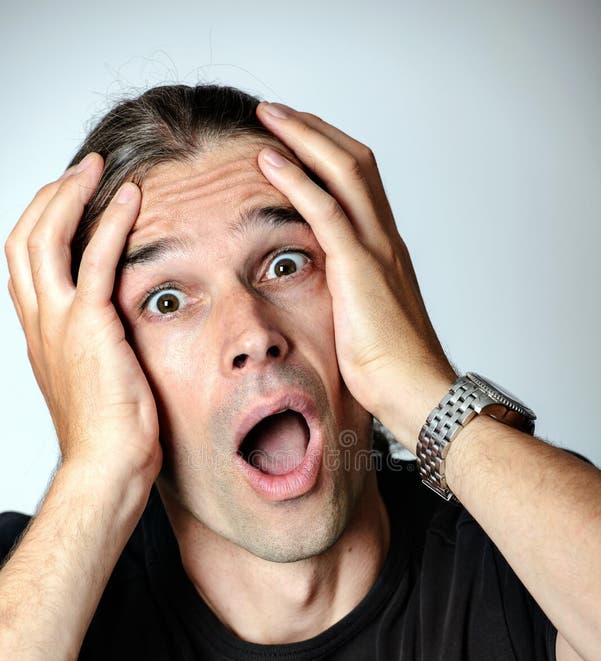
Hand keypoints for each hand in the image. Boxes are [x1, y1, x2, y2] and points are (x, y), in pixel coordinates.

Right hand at [4, 154, 160, 483]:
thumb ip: (91, 346)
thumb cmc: (109, 434)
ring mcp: (58, 322)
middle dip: (50, 196)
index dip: (41, 223)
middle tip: (81, 171)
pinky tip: (129, 198)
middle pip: (23, 238)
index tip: (69, 201)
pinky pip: (95, 259)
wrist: (107, 465)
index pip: (24, 262)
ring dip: (71, 194)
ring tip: (96, 170)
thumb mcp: (92, 380)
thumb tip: (114, 330)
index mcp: (38, 333)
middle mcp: (39, 321)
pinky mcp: (89, 325)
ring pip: (47, 237)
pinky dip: (110, 221)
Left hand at [255, 102, 455, 450]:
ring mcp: (376, 249)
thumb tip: (319, 298)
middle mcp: (384, 239)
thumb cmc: (390, 371)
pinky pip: (326, 209)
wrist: (416, 393)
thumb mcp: (361, 322)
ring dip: (303, 137)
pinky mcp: (361, 268)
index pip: (360, 182)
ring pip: (344, 170)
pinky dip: (297, 179)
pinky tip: (269, 160)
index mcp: (384, 251)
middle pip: (355, 160)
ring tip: (267, 116)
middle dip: (314, 130)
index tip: (295, 139)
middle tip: (277, 113)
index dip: (327, 153)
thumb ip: (345, 296)